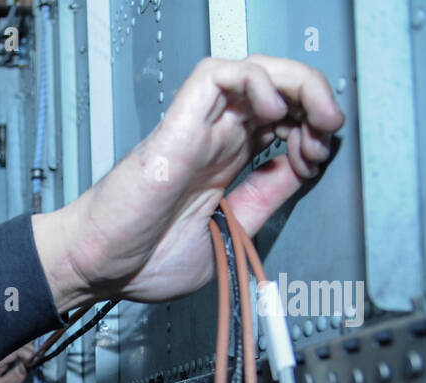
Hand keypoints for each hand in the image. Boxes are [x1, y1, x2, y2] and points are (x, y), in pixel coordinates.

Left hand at [0, 343, 34, 382]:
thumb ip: (12, 379)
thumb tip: (26, 367)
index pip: (13, 350)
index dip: (26, 352)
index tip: (35, 359)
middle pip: (14, 349)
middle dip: (27, 351)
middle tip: (38, 358)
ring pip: (14, 354)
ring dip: (25, 355)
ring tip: (34, 359)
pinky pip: (11, 362)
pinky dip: (20, 362)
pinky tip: (26, 364)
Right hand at [64, 55, 344, 303]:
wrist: (99, 270)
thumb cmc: (142, 260)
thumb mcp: (232, 232)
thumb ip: (266, 199)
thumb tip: (303, 170)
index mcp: (225, 163)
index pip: (284, 120)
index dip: (313, 132)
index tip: (314, 163)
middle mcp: (214, 139)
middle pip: (277, 88)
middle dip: (317, 102)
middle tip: (326, 134)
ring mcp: (198, 129)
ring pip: (256, 69)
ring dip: (299, 83)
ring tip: (315, 116)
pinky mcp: (178, 125)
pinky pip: (218, 74)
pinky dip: (256, 80)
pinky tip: (273, 110)